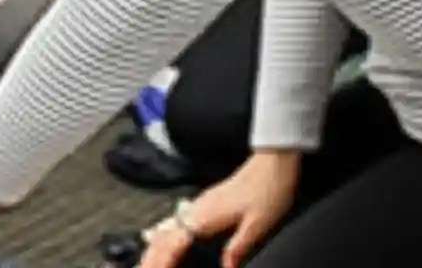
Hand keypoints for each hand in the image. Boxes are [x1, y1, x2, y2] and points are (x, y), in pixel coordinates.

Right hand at [139, 151, 299, 267]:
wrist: (273, 163)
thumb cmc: (268, 189)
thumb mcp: (258, 225)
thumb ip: (237, 247)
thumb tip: (226, 267)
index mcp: (206, 216)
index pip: (173, 244)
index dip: (160, 260)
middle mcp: (198, 209)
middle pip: (164, 236)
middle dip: (151, 256)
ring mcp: (201, 203)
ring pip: (167, 228)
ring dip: (155, 246)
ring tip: (148, 261)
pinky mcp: (207, 201)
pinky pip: (175, 220)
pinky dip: (164, 234)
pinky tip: (162, 235)